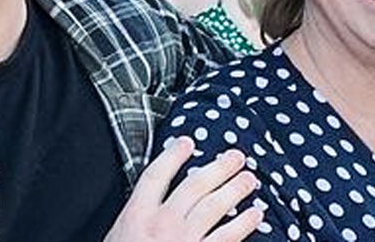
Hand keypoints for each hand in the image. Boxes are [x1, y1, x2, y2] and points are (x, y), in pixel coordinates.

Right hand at [105, 137, 262, 241]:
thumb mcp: (118, 237)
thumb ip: (135, 218)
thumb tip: (152, 201)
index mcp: (137, 215)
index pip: (157, 175)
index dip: (173, 155)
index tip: (187, 142)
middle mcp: (162, 223)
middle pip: (194, 185)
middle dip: (218, 167)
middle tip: (236, 157)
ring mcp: (184, 241)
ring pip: (215, 207)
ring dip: (235, 189)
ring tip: (250, 180)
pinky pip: (228, 237)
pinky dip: (244, 223)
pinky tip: (256, 215)